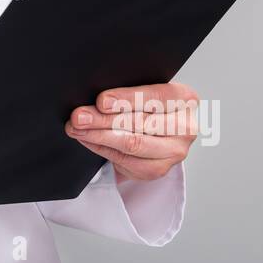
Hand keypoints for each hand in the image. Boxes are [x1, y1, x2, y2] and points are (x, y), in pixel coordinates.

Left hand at [63, 82, 199, 181]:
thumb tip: (97, 98)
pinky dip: (101, 148)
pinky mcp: (158, 170)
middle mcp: (185, 127)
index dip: (127, 98)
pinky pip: (124, 160)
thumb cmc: (148, 107)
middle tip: (80, 116)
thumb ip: (127, 93)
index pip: (157, 97)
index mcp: (185, 99)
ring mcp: (174, 151)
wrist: (158, 134)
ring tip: (77, 129)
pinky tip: (87, 140)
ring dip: (98, 136)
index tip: (102, 101)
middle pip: (141, 122)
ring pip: (132, 144)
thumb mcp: (145, 93)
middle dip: (104, 119)